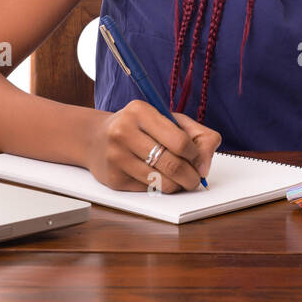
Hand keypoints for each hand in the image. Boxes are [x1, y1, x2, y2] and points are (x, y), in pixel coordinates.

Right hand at [86, 100, 221, 192]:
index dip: (195, 155)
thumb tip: (204, 166)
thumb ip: (197, 135)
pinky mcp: (113, 179)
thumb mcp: (168, 120)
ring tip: (179, 178)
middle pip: (173, 165)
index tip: (197, 158)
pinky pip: (149, 190)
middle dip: (192, 176)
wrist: (96, 138)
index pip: (180, 141)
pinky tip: (157, 177)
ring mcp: (116, 157)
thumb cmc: (140, 128)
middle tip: (195, 178)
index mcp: (140, 111)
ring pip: (163, 182)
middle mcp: (124, 132)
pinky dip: (160, 187)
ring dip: (178, 185)